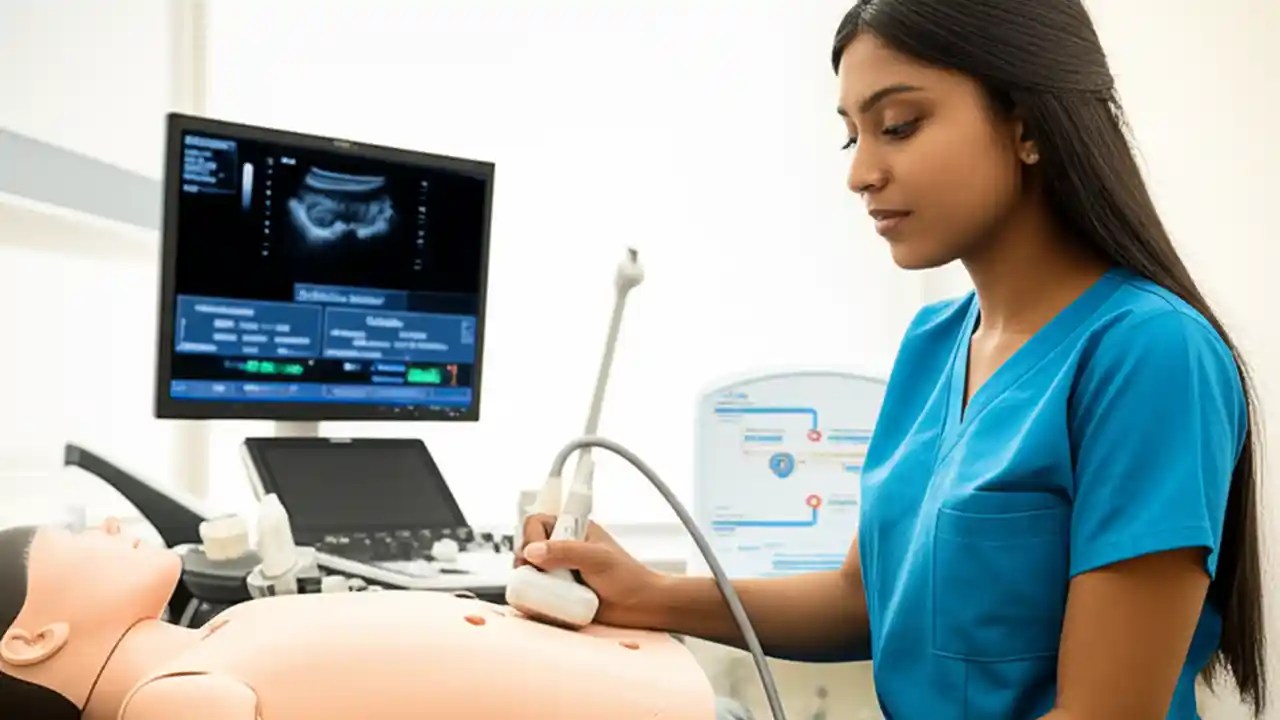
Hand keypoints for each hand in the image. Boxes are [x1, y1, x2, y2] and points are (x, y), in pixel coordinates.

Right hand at [516, 513, 668, 627]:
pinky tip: (539, 605)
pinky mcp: (559, 594)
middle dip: (524, 562)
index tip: (534, 554)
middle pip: (527, 548)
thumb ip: (565, 551)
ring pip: (528, 572)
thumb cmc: (628, 578)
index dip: (530, 537)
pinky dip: (532, 598)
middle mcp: (563, 549)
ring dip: (527, 582)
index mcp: (573, 530)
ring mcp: (560, 572)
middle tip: (533, 576)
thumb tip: (532, 552)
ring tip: (539, 592)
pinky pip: (535, 593)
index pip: (537, 523)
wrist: (642, 608)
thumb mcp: (596, 559)